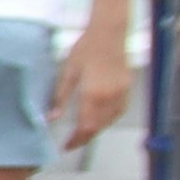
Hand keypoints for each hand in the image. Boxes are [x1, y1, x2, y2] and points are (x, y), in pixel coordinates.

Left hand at [59, 23, 132, 156]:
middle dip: (84, 138)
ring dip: (96, 129)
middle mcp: (110, 97)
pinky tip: (98, 118)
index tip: (66, 146)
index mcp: (93, 94)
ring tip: (82, 132)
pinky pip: (118, 112)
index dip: (76, 140)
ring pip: (109, 121)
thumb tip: (51, 118)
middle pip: (98, 128)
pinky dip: (108, 119)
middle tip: (72, 142)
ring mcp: (121, 93)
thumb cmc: (86, 48)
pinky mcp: (128, 88)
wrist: (109, 32)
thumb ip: (60, 96)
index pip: (85, 127)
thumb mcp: (67, 71)